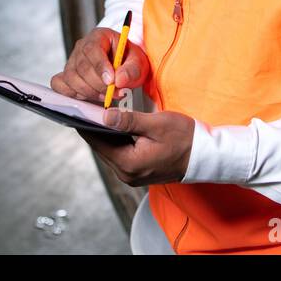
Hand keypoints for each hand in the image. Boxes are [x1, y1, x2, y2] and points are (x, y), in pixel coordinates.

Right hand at [50, 26, 150, 102]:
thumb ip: (132, 70)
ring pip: (71, 78)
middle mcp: (81, 47)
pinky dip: (72, 94)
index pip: (92, 49)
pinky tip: (88, 96)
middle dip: (98, 84)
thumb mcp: (138, 62)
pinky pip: (60, 85)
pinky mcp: (66, 75)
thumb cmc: (129, 60)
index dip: (100, 66)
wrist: (124, 66)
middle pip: (81, 67)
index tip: (111, 80)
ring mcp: (72, 61)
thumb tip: (119, 80)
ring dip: (89, 91)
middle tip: (114, 92)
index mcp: (99, 36)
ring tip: (106, 95)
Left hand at [78, 108, 194, 185]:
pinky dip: (114, 140)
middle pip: (100, 147)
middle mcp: (126, 174)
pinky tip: (113, 126)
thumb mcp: (157, 124)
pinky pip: (119, 154)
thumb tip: (103, 116)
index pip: (97, 142)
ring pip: (109, 150)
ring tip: (96, 112)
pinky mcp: (137, 171)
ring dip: (103, 133)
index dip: (85, 123)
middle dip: (93, 127)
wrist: (205, 156)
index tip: (75, 108)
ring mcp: (131, 175)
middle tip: (84, 105)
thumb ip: (128, 120)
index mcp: (129, 164)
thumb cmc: (185, 139)